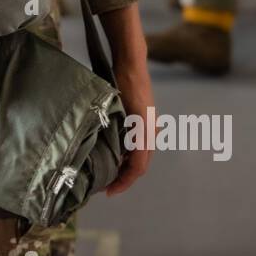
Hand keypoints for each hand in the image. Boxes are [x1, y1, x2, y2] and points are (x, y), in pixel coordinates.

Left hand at [106, 64, 154, 196]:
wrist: (132, 63)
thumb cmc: (123, 83)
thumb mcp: (116, 109)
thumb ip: (116, 133)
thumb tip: (108, 157)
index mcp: (145, 132)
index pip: (138, 167)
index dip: (124, 182)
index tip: (109, 192)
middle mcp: (151, 132)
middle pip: (141, 164)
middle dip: (124, 177)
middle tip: (105, 186)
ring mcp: (149, 126)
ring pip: (140, 155)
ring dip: (125, 166)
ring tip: (107, 173)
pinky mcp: (145, 120)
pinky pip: (138, 144)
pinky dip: (127, 154)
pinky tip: (113, 154)